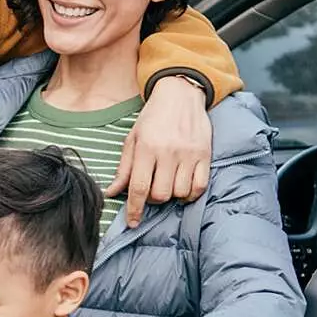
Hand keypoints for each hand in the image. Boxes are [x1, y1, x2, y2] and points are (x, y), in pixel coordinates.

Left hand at [108, 75, 211, 226]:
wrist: (180, 94)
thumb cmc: (153, 117)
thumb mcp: (133, 139)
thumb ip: (124, 168)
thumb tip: (111, 192)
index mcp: (146, 148)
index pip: (139, 187)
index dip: (134, 209)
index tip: (133, 222)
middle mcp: (168, 152)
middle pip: (161, 194)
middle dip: (153, 199)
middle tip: (151, 189)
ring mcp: (189, 154)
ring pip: (180, 192)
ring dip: (172, 195)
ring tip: (167, 183)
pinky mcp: (205, 155)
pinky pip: (199, 186)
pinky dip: (190, 193)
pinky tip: (183, 186)